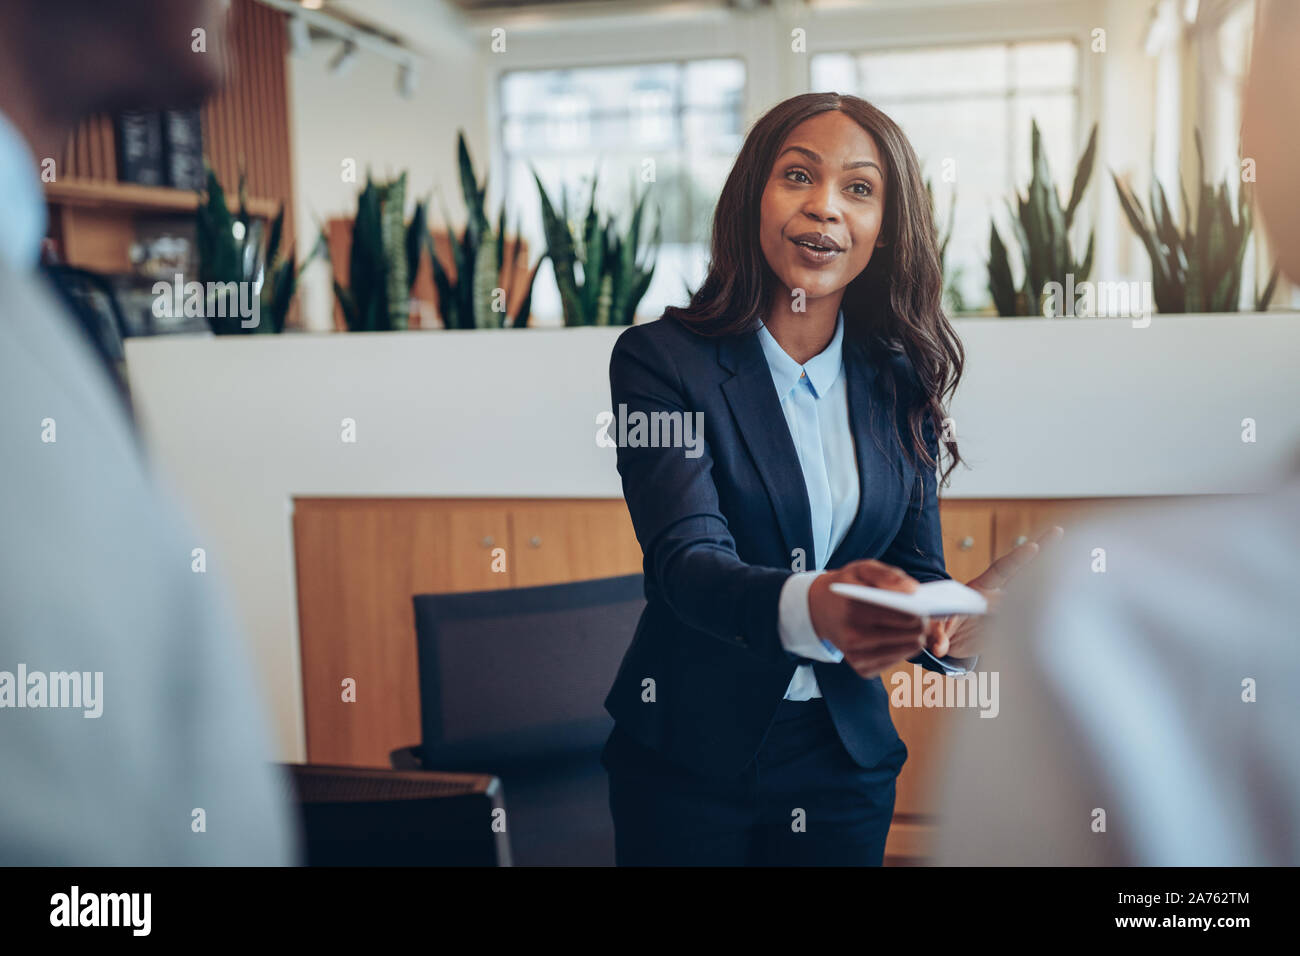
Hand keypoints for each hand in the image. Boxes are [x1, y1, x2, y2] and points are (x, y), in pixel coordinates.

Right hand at [808, 559, 929, 677]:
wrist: (819, 610)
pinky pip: (898, 660)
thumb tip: (914, 590)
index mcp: (854, 609)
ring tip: (909, 623)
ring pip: (908, 650)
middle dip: (922, 624)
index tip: (924, 605)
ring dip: (914, 637)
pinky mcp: (861, 669)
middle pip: (911, 635)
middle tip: (921, 613)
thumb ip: (889, 575)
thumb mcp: (862, 569)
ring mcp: (856, 656)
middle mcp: (854, 637)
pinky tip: (896, 636)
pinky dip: (902, 648)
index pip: (905, 616)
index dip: (922, 611)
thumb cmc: (848, 586)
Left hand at [924, 526, 1063, 658]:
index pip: (1001, 569)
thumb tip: (939, 647)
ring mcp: (1008, 612)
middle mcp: (999, 596)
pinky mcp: (1012, 630)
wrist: (951, 642)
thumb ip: (938, 634)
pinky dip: (1050, 619)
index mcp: (981, 589)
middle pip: (1024, 572)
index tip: (1033, 547)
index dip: (1017, 558)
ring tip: (1081, 568)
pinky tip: (1075, 607)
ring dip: (1053, 586)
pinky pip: (1031, 624)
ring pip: (1032, 597)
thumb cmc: (943, 626)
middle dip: (1043, 551)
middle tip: (1060, 531)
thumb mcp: (937, 626)